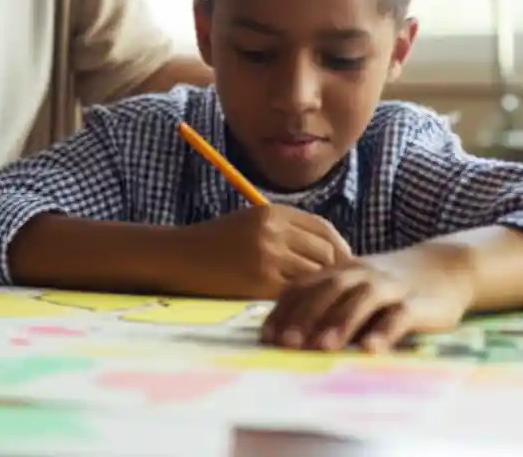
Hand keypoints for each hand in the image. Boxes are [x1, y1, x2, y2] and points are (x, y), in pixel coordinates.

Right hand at [172, 204, 352, 298]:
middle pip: (326, 252)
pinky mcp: (259, 282)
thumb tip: (328, 253)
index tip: (345, 264)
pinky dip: (303, 302)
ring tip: (324, 303)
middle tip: (338, 290)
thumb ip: (285, 232)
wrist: (177, 256)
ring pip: (314, 275)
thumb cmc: (214, 242)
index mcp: (273, 212)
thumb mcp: (251, 223)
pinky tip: (303, 310)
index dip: (340, 248)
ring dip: (321, 290)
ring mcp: (268, 256)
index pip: (323, 229)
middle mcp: (274, 230)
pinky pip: (295, 294)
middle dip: (336, 272)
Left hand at [260, 251, 473, 351]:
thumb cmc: (388, 284)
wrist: (445, 267)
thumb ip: (325, 303)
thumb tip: (286, 336)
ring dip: (339, 323)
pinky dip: (384, 332)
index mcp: (339, 270)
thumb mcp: (353, 286)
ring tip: (321, 347)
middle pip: (327, 291)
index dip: (284, 310)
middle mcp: (360, 274)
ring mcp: (389, 286)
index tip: (266, 335)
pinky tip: (371, 349)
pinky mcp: (417, 303)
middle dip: (304, 317)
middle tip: (285, 343)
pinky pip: (398, 316)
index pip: (304, 287)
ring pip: (360, 301)